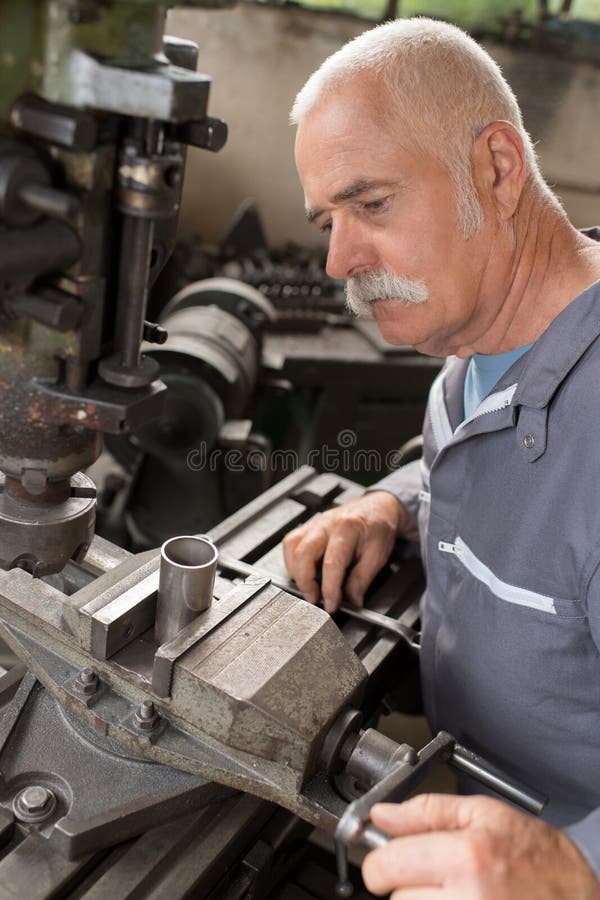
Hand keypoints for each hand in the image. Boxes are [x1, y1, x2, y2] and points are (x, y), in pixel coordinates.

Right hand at [282, 491, 415, 612]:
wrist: (378, 506)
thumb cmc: (379, 527)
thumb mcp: (378, 555)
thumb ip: (362, 579)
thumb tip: (352, 601)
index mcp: (348, 529)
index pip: (332, 563)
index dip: (329, 588)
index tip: (331, 605)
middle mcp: (327, 523)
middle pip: (304, 552)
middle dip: (305, 581)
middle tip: (315, 598)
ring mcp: (315, 523)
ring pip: (292, 546)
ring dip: (296, 571)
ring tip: (308, 587)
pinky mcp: (308, 526)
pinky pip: (291, 542)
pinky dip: (292, 560)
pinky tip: (303, 572)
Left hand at [362, 794, 599, 898]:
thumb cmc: (541, 859)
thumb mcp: (488, 815)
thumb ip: (428, 811)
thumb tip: (383, 814)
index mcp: (466, 857)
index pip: (387, 865)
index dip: (381, 861)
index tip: (386, 860)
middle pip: (396, 899)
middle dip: (406, 886)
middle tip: (433, 877)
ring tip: (455, 895)